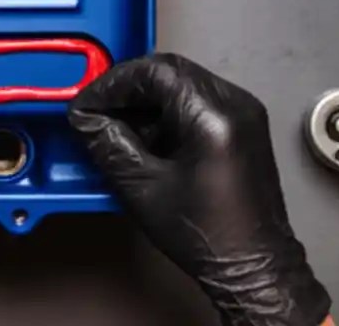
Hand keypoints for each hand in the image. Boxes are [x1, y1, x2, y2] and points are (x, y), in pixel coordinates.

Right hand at [68, 54, 330, 325]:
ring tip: (119, 128)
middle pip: (171, 71)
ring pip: (184, 83)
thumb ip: (108, 144)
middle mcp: (236, 103)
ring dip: (147, 99)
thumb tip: (84, 118)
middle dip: (128, 89)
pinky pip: (199, 100)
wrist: (254, 267)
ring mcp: (245, 112)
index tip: (88, 104)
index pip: (154, 71)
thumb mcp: (142, 188)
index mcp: (213, 116)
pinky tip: (148, 137)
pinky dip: (168, 111)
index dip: (113, 83)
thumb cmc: (205, 236)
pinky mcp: (244, 125)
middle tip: (98, 111)